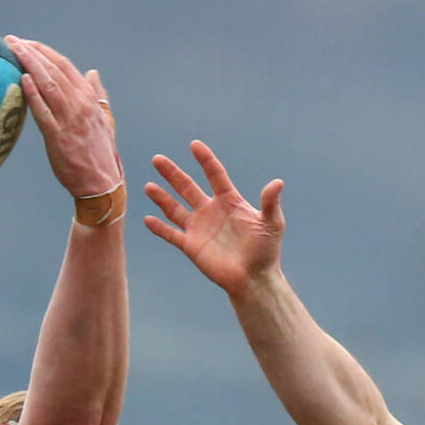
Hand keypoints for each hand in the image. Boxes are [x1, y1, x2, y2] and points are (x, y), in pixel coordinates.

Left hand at [5, 36, 120, 198]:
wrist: (101, 183)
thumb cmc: (100, 153)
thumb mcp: (105, 120)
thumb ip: (98, 95)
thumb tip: (93, 73)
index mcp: (90, 99)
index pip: (65, 65)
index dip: (44, 51)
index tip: (27, 43)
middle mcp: (81, 105)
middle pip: (53, 70)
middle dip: (31, 52)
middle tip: (12, 40)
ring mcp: (69, 120)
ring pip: (47, 85)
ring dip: (29, 64)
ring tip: (12, 50)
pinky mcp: (58, 137)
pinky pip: (43, 111)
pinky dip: (33, 94)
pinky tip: (21, 79)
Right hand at [144, 141, 285, 297]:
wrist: (254, 279)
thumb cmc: (265, 251)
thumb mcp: (271, 224)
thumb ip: (270, 203)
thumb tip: (277, 182)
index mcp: (229, 201)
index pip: (215, 175)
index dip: (205, 160)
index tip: (194, 145)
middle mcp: (211, 211)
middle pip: (188, 187)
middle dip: (173, 174)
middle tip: (157, 159)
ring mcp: (200, 228)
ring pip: (175, 208)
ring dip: (162, 198)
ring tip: (148, 186)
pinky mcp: (192, 246)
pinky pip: (172, 235)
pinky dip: (159, 228)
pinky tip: (147, 219)